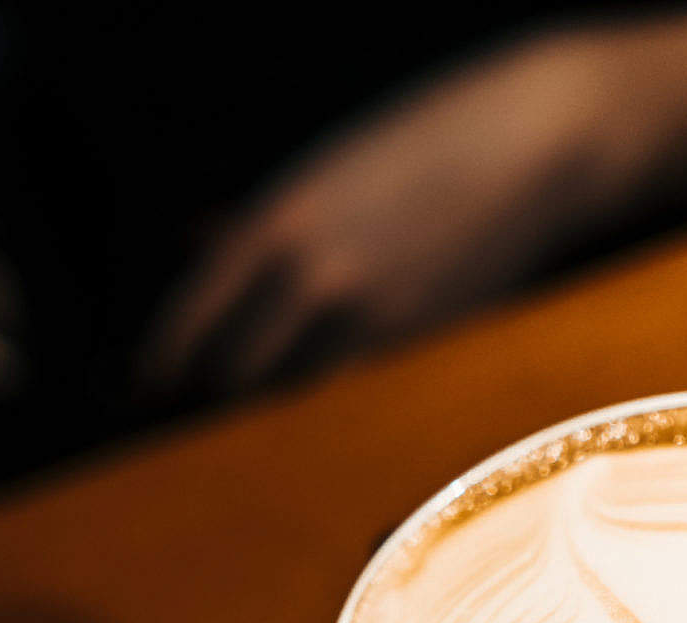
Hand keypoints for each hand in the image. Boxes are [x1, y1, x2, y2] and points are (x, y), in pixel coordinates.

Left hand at [139, 29, 651, 397]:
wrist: (539, 140)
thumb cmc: (429, 140)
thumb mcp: (330, 166)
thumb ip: (263, 217)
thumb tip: (200, 241)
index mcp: (280, 221)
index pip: (196, 317)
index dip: (163, 364)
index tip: (146, 389)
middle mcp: (315, 274)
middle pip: (236, 375)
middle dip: (218, 397)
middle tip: (202, 416)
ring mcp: (374, 316)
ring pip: (297, 395)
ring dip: (277, 407)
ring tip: (262, 419)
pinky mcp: (425, 343)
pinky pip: (359, 394)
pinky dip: (337, 401)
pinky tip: (334, 402)